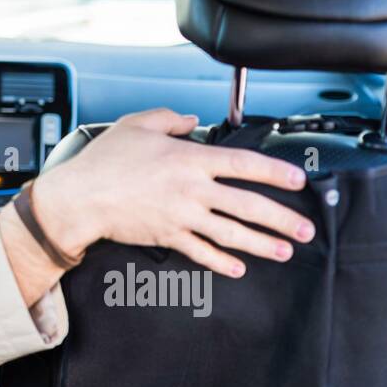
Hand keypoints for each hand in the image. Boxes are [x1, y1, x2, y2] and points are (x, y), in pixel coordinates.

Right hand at [29, 108, 313, 278]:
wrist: (80, 197)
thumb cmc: (105, 161)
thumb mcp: (138, 125)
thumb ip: (170, 119)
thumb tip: (192, 121)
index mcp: (189, 159)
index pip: (245, 165)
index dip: (276, 172)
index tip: (298, 181)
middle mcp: (192, 190)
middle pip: (249, 205)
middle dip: (283, 218)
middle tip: (306, 228)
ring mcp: (182, 217)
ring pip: (233, 234)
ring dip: (263, 244)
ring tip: (284, 250)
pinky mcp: (168, 237)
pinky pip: (202, 252)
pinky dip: (223, 262)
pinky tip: (239, 268)